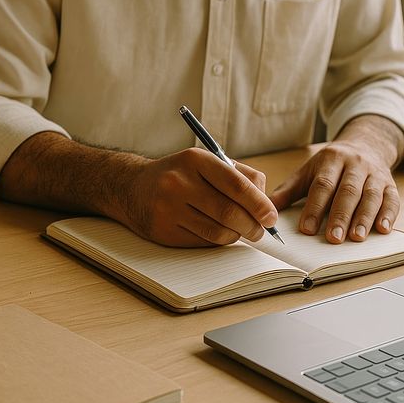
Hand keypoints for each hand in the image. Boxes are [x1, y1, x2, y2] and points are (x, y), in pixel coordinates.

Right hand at [119, 148, 276, 246]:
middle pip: (229, 212)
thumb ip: (240, 176)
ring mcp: (168, 208)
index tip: (271, 217)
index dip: (259, 204)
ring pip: (218, 232)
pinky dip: (217, 241)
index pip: (236, 184)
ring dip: (236, 236)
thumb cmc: (179, 175)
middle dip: (253, 226)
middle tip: (261, 231)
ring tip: (240, 231)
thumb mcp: (205, 163)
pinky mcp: (163, 231)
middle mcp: (178, 182)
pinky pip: (203, 243)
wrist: (132, 187)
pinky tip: (216, 232)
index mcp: (194, 160)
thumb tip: (267, 203)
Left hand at [269, 123, 403, 242]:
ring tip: (356, 238)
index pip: (322, 185)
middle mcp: (355, 165)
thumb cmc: (330, 166)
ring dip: (364, 218)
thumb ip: (288, 191)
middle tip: (333, 239)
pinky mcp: (391, 184)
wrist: (364, 146)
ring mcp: (375, 174)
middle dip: (339, 216)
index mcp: (330, 160)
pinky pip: (392, 199)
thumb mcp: (307, 172)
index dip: (314, 207)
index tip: (307, 229)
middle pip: (347, 192)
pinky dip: (389, 215)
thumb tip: (265, 209)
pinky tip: (383, 229)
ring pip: (370, 196)